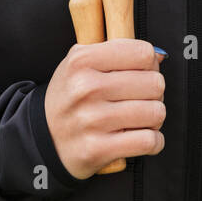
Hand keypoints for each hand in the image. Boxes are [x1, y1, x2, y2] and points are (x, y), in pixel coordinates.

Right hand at [43, 39, 166, 179]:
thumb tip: (159, 57)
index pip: (143, 53)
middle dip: (154, 93)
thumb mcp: (80, 62)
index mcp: (82, 61)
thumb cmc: (70, 96)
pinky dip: (153, 141)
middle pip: (154, 83)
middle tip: (140, 99)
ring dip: (154, 118)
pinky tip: (142, 137)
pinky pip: (148, 141)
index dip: (150, 64)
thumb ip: (117, 51)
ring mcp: (92, 120)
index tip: (142, 73)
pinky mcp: (98, 149)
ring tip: (139, 119)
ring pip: (155, 113)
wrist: (42, 136)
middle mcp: (86, 88)